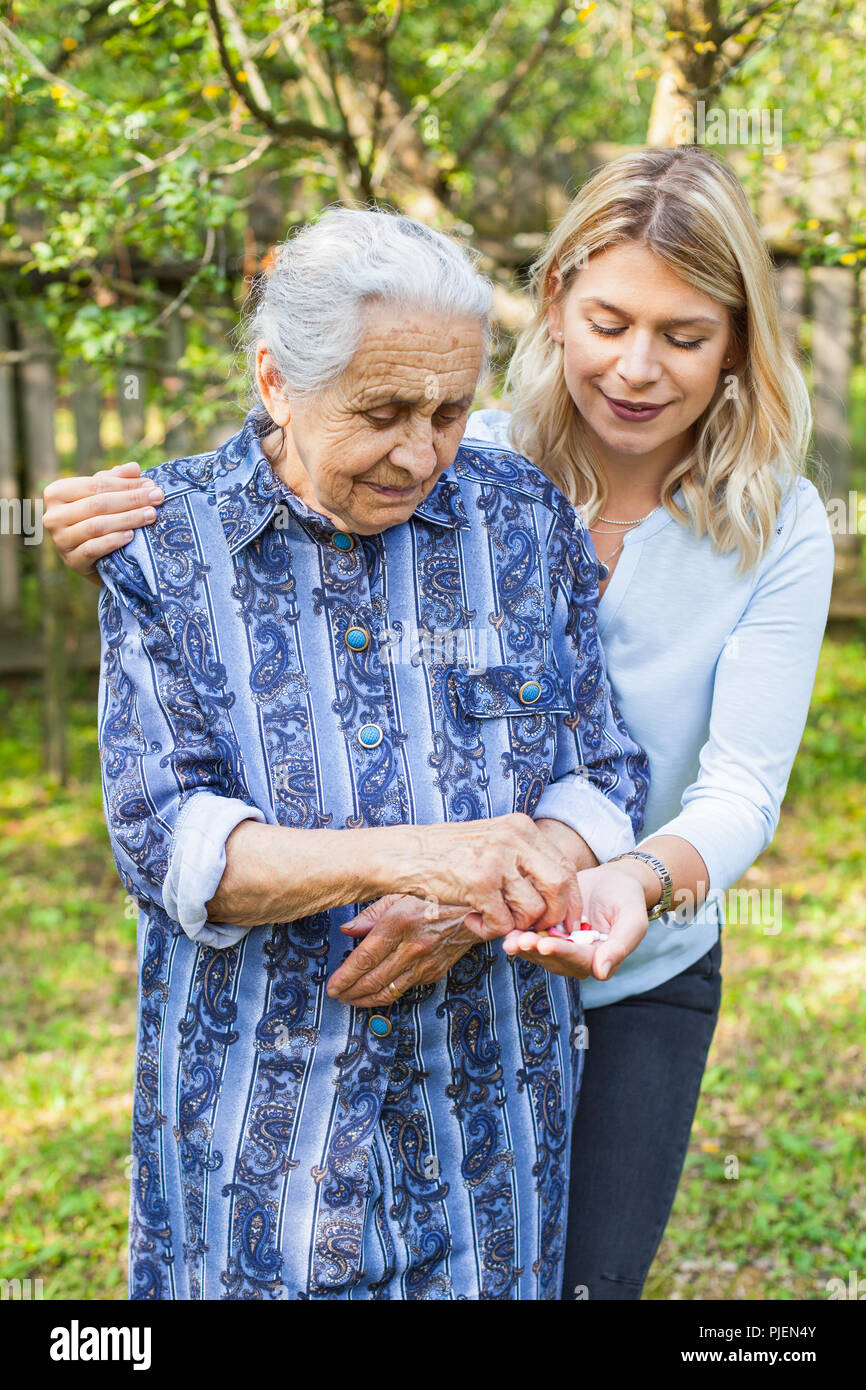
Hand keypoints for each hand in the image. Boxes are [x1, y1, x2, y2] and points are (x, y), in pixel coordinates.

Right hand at [43, 461, 163, 579]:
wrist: (92, 560)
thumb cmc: (96, 519)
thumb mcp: (103, 496)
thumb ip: (116, 480)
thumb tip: (134, 468)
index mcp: (57, 492)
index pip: (96, 484)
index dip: (125, 484)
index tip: (151, 485)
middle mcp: (53, 516)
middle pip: (98, 504)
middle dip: (131, 500)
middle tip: (157, 498)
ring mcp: (60, 540)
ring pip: (96, 526)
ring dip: (127, 519)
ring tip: (150, 515)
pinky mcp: (71, 561)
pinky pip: (93, 548)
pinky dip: (113, 541)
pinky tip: (131, 535)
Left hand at [327, 894, 477, 1007]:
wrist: (474, 910)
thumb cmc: (434, 897)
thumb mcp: (399, 893)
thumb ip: (371, 914)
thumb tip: (347, 930)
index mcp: (399, 923)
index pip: (365, 957)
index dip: (346, 976)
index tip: (332, 985)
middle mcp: (412, 947)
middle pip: (373, 979)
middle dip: (350, 991)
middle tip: (337, 995)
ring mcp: (425, 963)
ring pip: (389, 990)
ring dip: (365, 999)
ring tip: (350, 999)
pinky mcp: (434, 973)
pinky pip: (404, 989)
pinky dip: (387, 995)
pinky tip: (374, 994)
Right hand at [386, 813, 582, 939]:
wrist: (407, 854)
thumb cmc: (450, 854)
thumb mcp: (494, 843)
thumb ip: (524, 862)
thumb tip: (559, 898)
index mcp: (522, 828)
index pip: (565, 867)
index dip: (570, 900)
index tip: (566, 921)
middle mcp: (514, 839)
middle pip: (560, 886)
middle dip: (553, 916)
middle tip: (536, 930)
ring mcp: (497, 860)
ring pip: (532, 910)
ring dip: (515, 926)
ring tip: (491, 919)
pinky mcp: (479, 883)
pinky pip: (503, 924)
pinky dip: (491, 932)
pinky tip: (473, 921)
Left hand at [502, 862, 648, 981]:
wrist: (614, 881)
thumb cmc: (627, 899)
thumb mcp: (632, 919)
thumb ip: (621, 946)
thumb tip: (602, 973)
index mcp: (601, 960)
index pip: (580, 961)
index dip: (562, 953)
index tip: (545, 944)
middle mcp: (579, 959)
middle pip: (555, 960)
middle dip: (537, 952)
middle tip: (519, 941)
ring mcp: (563, 948)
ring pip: (541, 953)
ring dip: (525, 947)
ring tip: (511, 938)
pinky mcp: (549, 934)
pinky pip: (533, 939)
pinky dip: (520, 935)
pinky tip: (508, 930)